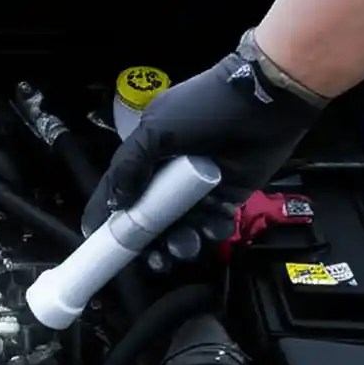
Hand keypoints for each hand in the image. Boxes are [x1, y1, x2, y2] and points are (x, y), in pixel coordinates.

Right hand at [83, 31, 327, 242]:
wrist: (262, 104)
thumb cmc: (204, 110)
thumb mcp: (156, 130)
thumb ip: (129, 166)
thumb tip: (114, 205)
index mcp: (147, 157)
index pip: (121, 191)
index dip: (109, 217)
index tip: (101, 244)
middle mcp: (169, 177)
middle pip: (151, 220)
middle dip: (151, 243)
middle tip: (155, 260)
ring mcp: (198, 190)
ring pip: (182, 227)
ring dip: (181, 242)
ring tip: (185, 246)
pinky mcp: (227, 198)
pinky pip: (213, 224)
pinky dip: (211, 231)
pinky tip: (213, 227)